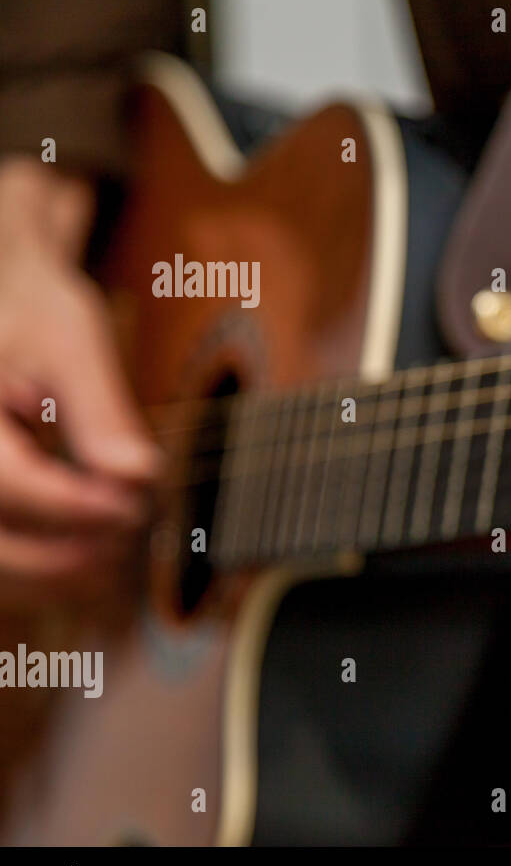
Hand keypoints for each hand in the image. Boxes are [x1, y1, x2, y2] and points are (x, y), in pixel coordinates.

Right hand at [0, 158, 159, 607]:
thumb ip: (102, 412)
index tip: (134, 508)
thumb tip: (141, 476)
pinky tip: (88, 554)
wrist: (3, 293)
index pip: (6, 482)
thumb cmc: (33, 309)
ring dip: (52, 572)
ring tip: (117, 553)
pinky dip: (38, 568)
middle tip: (130, 534)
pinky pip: (0, 552)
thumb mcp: (73, 342)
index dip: (74, 507)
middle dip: (64, 554)